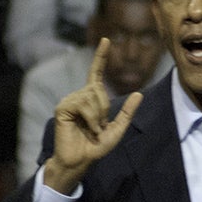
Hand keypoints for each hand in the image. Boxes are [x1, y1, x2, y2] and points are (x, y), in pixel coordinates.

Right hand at [43, 38, 142, 193]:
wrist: (80, 161)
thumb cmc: (96, 148)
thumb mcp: (117, 130)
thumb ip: (127, 113)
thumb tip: (139, 93)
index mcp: (91, 99)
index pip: (96, 73)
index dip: (101, 57)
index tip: (106, 40)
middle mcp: (79, 96)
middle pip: (98, 89)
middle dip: (105, 109)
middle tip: (99, 128)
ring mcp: (69, 101)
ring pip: (92, 96)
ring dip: (98, 116)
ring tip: (92, 130)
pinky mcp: (63, 108)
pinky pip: (83, 104)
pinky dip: (90, 118)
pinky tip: (86, 128)